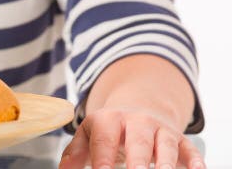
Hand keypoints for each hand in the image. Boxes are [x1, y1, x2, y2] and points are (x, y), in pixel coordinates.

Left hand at [59, 106, 203, 168]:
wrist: (137, 109)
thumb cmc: (109, 131)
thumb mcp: (89, 135)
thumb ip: (75, 153)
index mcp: (108, 120)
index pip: (104, 140)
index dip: (102, 159)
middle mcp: (136, 122)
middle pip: (137, 141)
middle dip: (138, 159)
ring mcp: (160, 130)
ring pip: (166, 145)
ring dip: (166, 162)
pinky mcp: (180, 140)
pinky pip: (190, 149)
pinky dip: (195, 161)